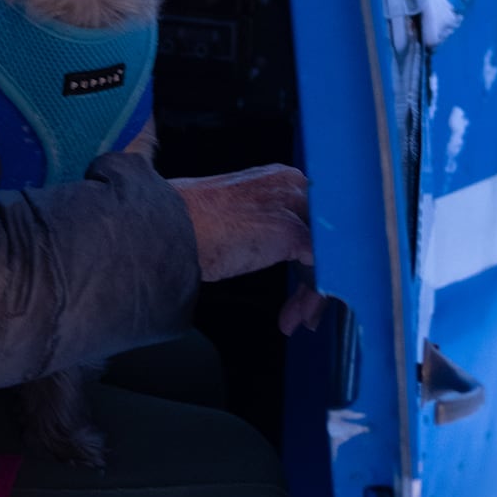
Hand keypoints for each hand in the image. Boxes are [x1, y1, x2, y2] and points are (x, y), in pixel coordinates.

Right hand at [172, 163, 325, 332]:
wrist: (168, 228)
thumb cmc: (187, 225)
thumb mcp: (234, 217)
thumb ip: (260, 224)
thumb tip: (266, 246)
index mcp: (279, 178)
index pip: (312, 220)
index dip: (308, 259)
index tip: (299, 287)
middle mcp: (294, 185)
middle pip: (326, 238)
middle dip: (315, 280)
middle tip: (304, 312)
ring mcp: (295, 206)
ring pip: (327, 255)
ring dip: (313, 295)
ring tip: (298, 319)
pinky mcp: (292, 232)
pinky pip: (319, 270)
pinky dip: (311, 296)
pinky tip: (296, 315)